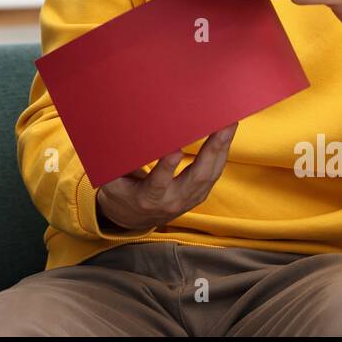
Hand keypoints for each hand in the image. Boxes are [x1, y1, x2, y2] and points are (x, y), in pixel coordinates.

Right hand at [96, 122, 237, 231]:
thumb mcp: (111, 181)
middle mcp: (172, 201)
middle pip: (196, 177)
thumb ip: (116, 163)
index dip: (166, 167)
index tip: (174, 149)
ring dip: (222, 148)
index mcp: (147, 198)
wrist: (134, 218)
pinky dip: (222, 153)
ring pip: (210, 174)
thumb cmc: (121, 192)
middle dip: (211, 150)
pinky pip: (214, 174)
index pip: (158, 183)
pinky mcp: (199, 195)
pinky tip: (227, 135)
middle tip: (222, 126)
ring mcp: (189, 199)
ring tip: (230, 124)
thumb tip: (115, 133)